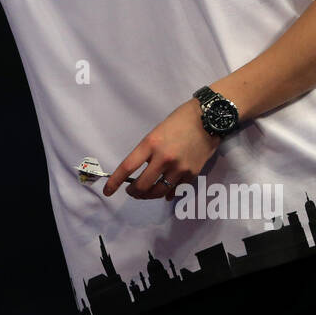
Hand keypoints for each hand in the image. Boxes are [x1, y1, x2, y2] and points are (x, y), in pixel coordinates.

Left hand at [102, 99, 221, 199]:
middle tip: (131, 191)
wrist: (208, 119)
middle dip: (133, 192)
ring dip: (148, 195)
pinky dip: (167, 193)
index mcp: (150, 144)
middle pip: (142, 186)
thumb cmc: (179, 121)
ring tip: (145, 193)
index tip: (108, 191)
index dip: (115, 182)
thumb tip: (140, 172)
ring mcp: (178, 168)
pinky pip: (175, 190)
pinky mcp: (191, 174)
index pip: (127, 167)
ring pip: (158, 191)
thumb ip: (147, 152)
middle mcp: (163, 158)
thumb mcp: (156, 132)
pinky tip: (163, 192)